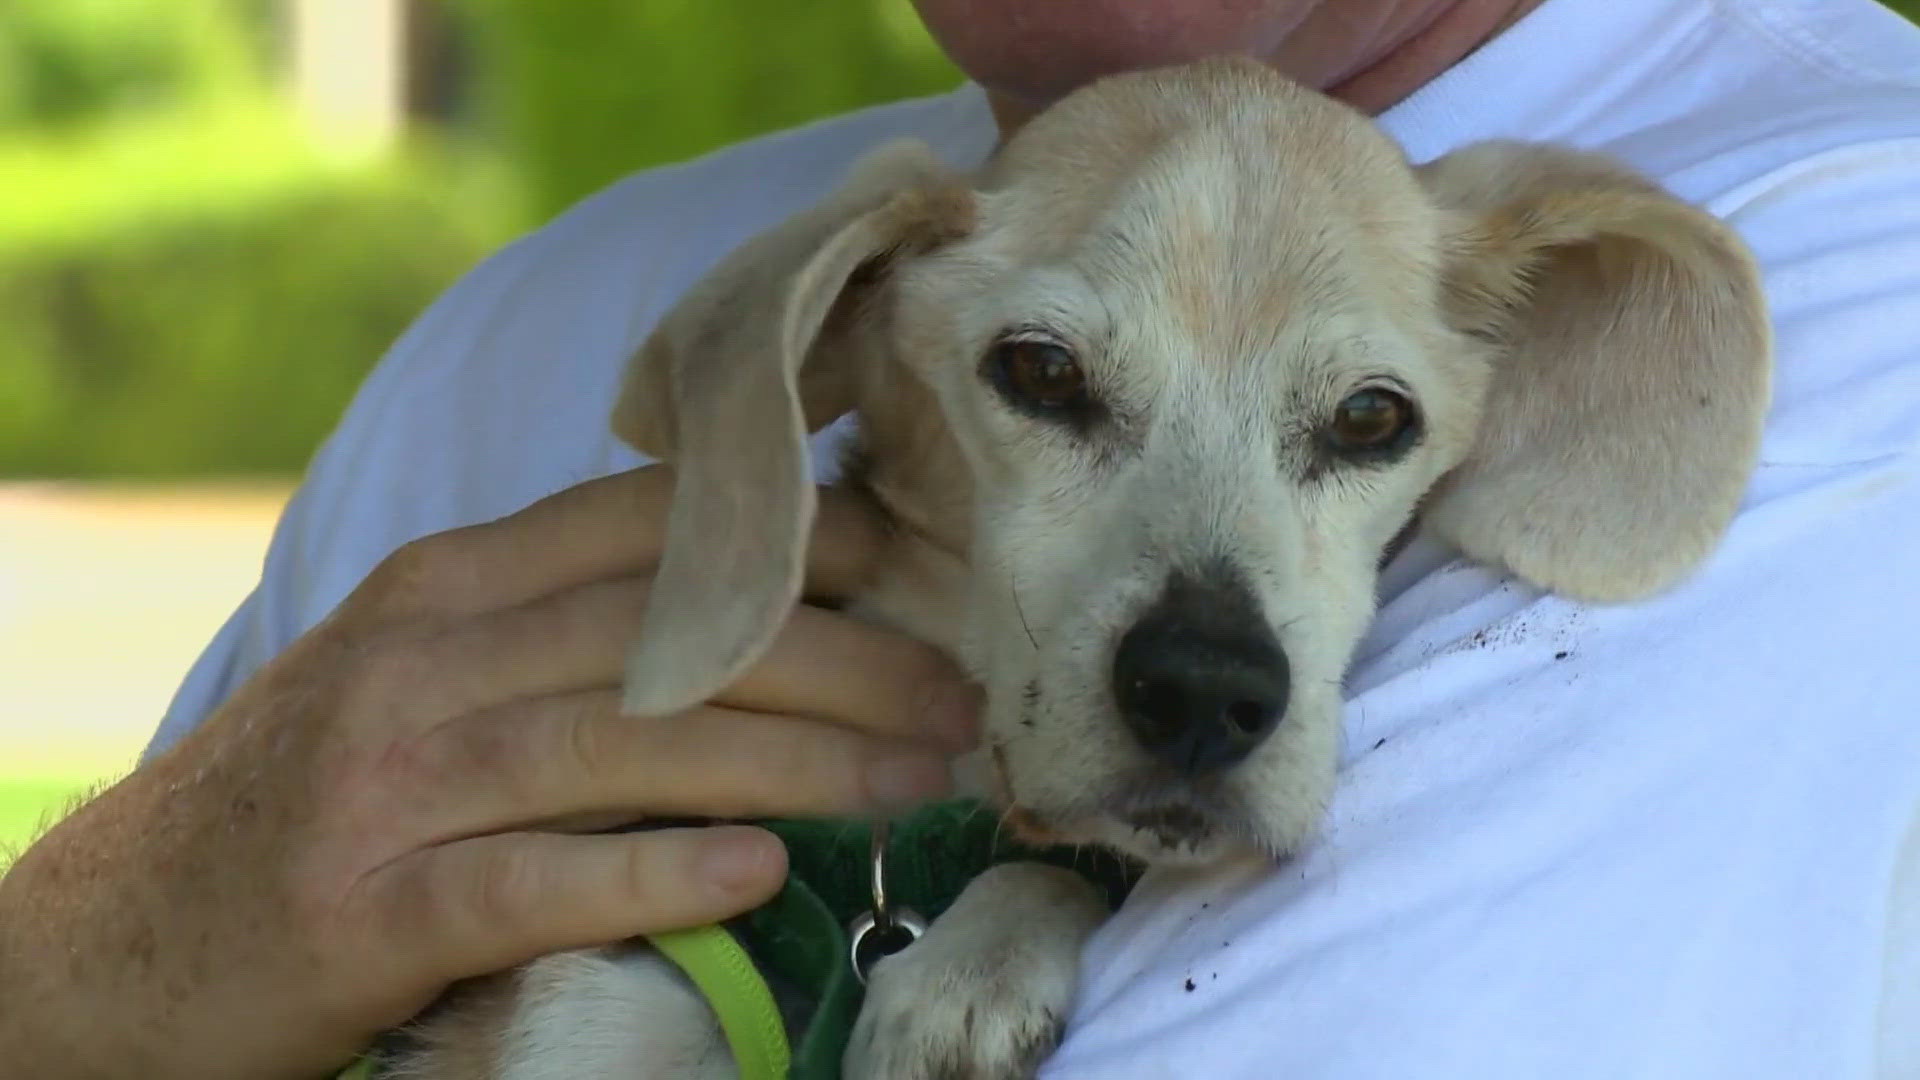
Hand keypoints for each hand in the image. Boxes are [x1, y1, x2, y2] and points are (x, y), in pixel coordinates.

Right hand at [0, 465, 979, 1079]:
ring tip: (917, 785)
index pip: (644, 529)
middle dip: (837, 660)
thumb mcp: (422, 676)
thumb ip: (558, 629)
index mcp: (446, 587)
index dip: (794, 535)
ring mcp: (389, 781)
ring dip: (791, 762)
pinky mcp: (365, 909)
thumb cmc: (314, 796)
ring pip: (622, 745)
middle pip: (665, 636)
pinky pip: (530, 880)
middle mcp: (421, 659)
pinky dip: (650, 874)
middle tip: (960, 700)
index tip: (916, 563)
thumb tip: (747, 608)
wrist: (117, 935)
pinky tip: (758, 874)